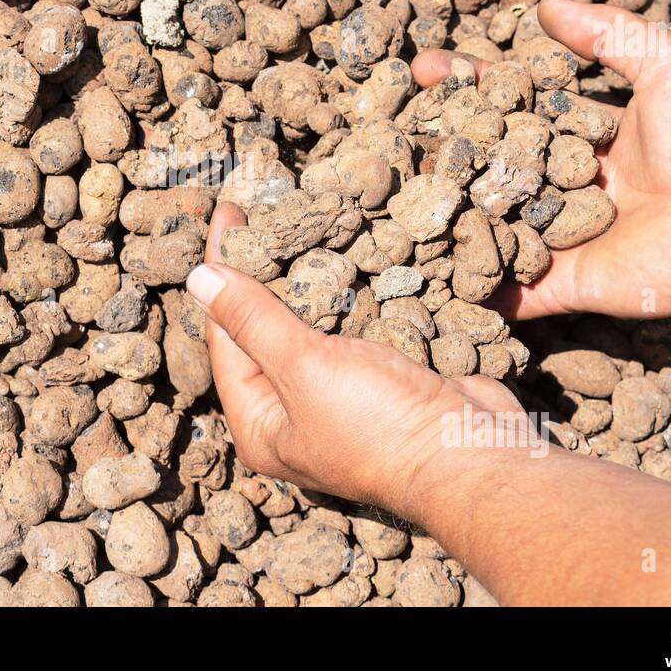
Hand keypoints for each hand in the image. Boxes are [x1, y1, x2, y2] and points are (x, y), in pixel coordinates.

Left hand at [187, 202, 525, 514]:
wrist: (473, 458)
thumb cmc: (378, 423)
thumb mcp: (303, 367)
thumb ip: (251, 319)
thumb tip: (197, 279)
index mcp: (260, 424)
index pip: (224, 336)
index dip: (222, 273)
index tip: (229, 213)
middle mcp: (295, 415)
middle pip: (265, 331)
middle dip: (264, 273)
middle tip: (262, 212)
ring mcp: (343, 400)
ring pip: (314, 327)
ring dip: (311, 279)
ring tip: (301, 223)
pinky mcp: (385, 383)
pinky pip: (357, 329)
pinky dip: (354, 294)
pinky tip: (352, 254)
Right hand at [415, 0, 670, 319]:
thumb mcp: (668, 58)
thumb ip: (607, 31)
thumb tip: (546, 7)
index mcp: (586, 133)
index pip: (512, 103)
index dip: (467, 84)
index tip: (422, 68)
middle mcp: (567, 183)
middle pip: (490, 162)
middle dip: (441, 144)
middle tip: (390, 127)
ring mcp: (562, 236)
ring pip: (489, 223)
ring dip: (443, 211)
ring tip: (388, 195)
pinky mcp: (565, 283)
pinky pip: (509, 290)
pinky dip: (472, 286)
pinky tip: (421, 271)